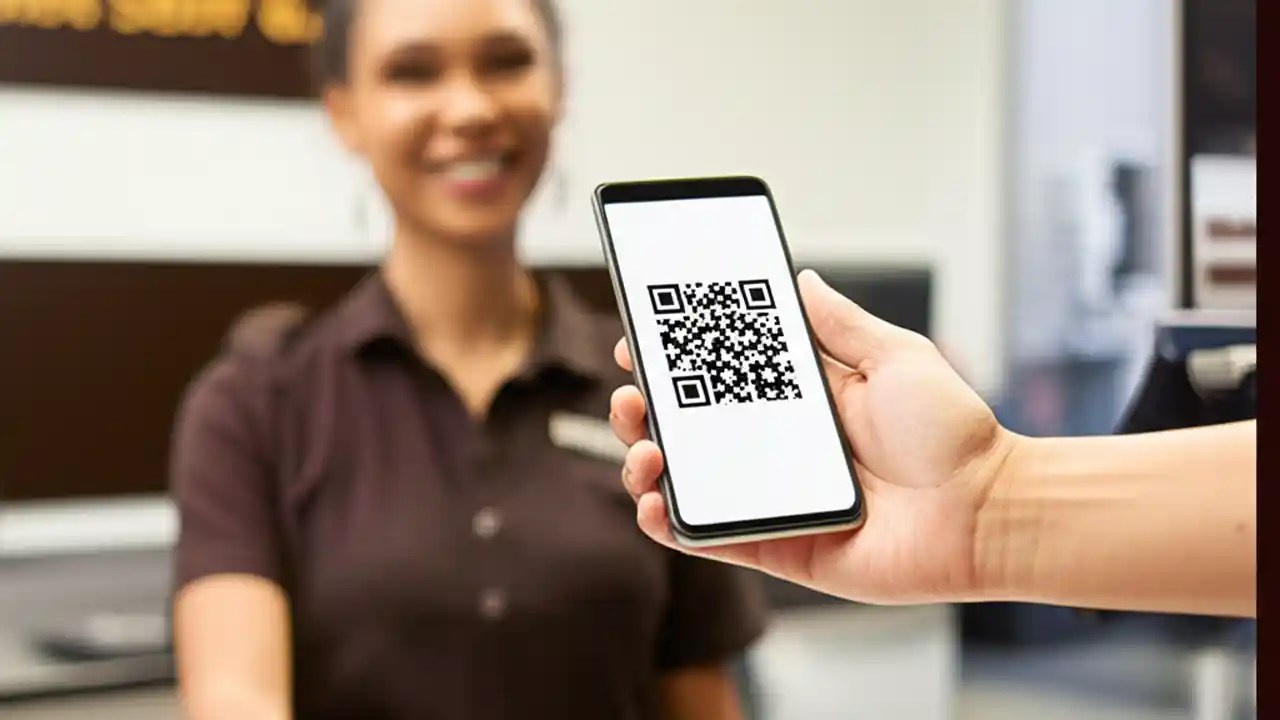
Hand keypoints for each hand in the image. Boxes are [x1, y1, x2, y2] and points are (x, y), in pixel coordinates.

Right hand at [609, 270, 1021, 604]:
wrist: (988, 511)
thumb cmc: (952, 434)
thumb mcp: (896, 357)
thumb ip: (841, 323)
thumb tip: (800, 277)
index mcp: (805, 404)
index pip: (724, 379)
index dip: (680, 364)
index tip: (643, 340)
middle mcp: (782, 452)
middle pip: (695, 430)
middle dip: (649, 410)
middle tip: (631, 393)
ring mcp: (777, 501)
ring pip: (693, 483)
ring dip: (649, 463)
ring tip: (642, 446)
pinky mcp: (782, 548)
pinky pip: (714, 538)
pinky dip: (673, 526)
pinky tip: (651, 502)